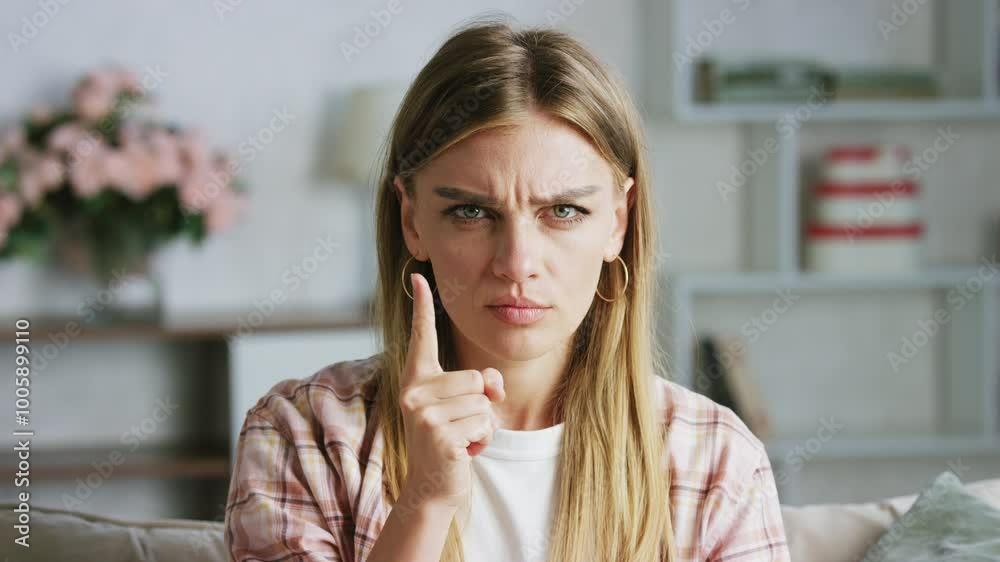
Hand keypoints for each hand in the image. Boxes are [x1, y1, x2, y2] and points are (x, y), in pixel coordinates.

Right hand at [397, 272, 505, 510]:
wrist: (433, 485)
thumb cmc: (450, 439)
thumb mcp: (462, 405)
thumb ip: (480, 385)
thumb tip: (495, 384)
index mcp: (417, 379)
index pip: (421, 337)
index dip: (422, 306)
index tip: (418, 276)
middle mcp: (413, 392)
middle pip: (477, 378)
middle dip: (481, 404)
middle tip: (459, 426)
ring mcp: (423, 414)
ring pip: (484, 403)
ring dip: (482, 425)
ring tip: (460, 438)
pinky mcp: (439, 436)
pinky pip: (484, 424)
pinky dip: (482, 441)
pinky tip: (462, 452)